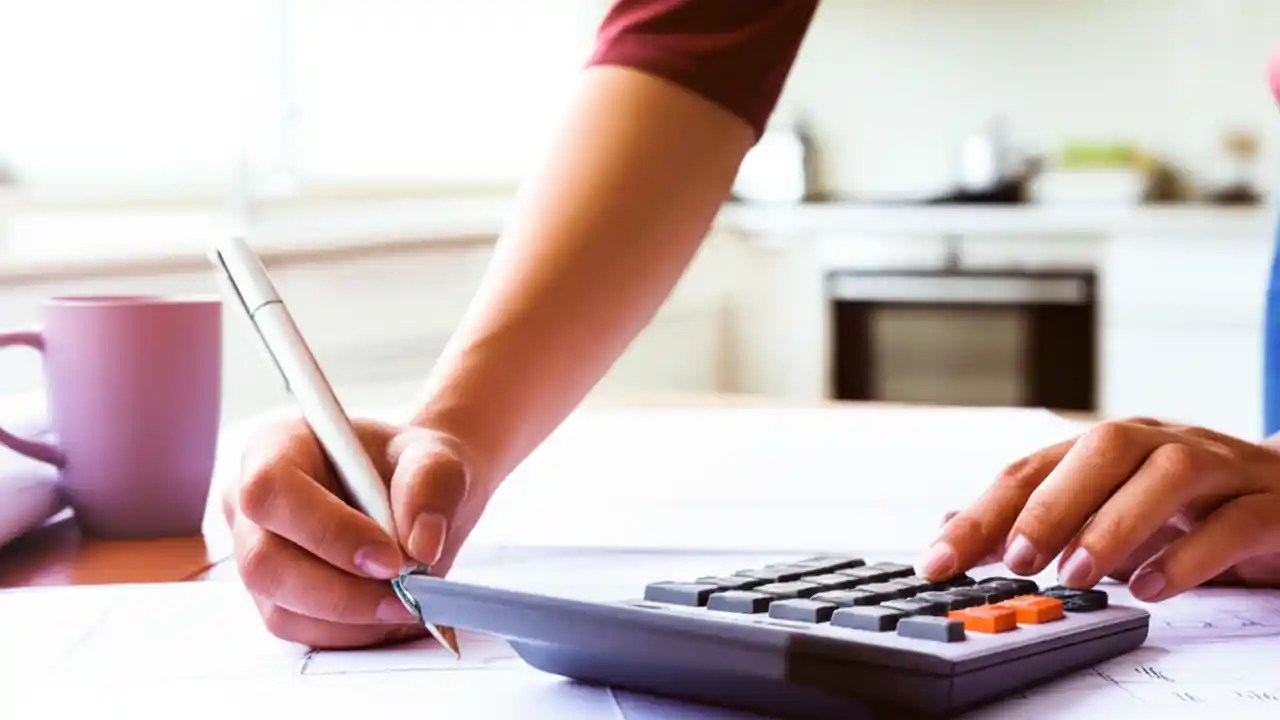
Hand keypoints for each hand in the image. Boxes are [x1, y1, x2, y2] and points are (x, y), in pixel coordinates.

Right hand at [224, 418, 494, 647]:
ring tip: (408, 602)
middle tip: (406, 596)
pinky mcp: (276, 599)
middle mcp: (250, 505)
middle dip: (341, 592)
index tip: (391, 558)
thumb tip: (421, 545)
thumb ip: (432, 484)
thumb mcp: (436, 456)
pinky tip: (392, 613)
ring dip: (353, 619)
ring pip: (282, 610)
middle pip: (264, 563)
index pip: (271, 492)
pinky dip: (354, 633)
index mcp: (275, 448)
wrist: (415, 497)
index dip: (326, 531)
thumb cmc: (411, 467)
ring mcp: (256, 556)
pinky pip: (303, 633)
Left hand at [917, 418, 1279, 601]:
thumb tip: (949, 530)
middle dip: (1051, 504)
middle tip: (1017, 559)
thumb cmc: (1188, 503)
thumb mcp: (1103, 507)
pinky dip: (1190, 557)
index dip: (982, 513)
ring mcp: (1220, 468)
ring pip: (1169, 474)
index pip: (1033, 468)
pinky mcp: (1269, 505)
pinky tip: (1151, 589)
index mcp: (1110, 448)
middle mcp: (1160, 444)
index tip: (939, 560)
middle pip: (1102, 449)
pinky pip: (1233, 522)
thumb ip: (1031, 518)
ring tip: (1078, 573)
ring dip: (1117, 523)